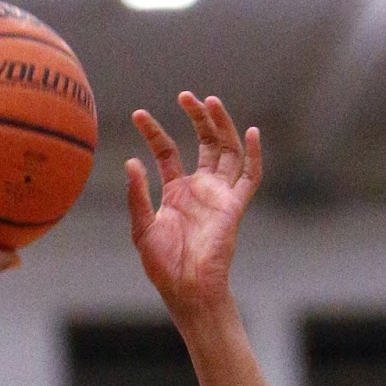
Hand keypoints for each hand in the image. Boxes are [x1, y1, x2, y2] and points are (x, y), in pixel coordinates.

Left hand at [126, 93, 260, 319]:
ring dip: (221, 125)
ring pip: (227, 150)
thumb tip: (131, 162)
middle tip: (185, 96)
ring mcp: (219, 195)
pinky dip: (254, 154)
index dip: (154, 132)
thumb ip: (137, 196)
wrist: (187, 289)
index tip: (137, 115)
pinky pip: (250, 176)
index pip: (168, 150)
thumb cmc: (164, 266)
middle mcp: (200, 188)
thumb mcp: (142, 228)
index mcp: (176, 191)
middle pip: (204, 141)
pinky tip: (251, 132)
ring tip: (210, 101)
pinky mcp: (235, 206)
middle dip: (197, 117)